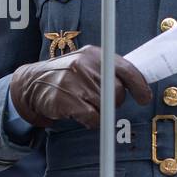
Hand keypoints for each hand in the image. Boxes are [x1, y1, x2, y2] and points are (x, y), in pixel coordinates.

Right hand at [9, 44, 152, 129]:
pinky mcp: (67, 99)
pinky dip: (92, 122)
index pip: (126, 69)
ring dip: (100, 112)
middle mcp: (84, 65)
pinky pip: (93, 118)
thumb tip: (137, 85)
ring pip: (105, 106)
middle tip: (101, 101)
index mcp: (94, 54)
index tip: (144, 98)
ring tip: (86, 105)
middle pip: (117, 91)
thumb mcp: (86, 64)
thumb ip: (108, 70)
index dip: (139, 86)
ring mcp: (74, 82)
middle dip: (114, 101)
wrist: (32, 83)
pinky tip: (82, 115)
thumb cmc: (66, 76)